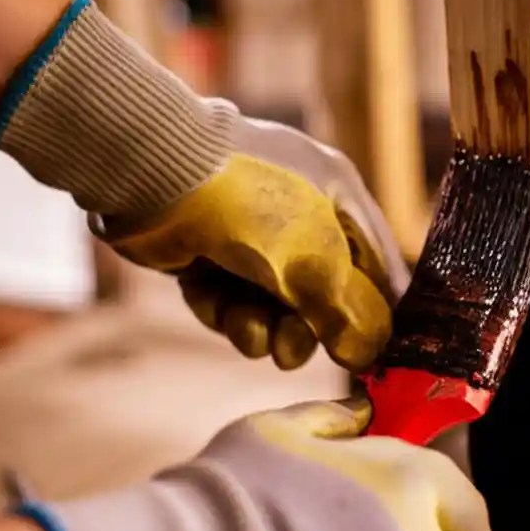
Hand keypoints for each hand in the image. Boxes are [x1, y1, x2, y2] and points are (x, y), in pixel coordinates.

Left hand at [97, 118, 396, 372]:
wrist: (152, 171)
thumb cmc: (251, 207)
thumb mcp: (313, 261)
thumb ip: (346, 312)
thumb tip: (369, 355)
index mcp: (339, 196)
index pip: (376, 265)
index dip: (377, 313)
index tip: (375, 358)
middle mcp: (299, 210)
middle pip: (320, 290)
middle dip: (306, 328)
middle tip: (291, 354)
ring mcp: (248, 228)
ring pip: (270, 299)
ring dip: (264, 326)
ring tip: (254, 340)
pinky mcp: (205, 246)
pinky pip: (229, 294)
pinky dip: (225, 311)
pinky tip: (221, 314)